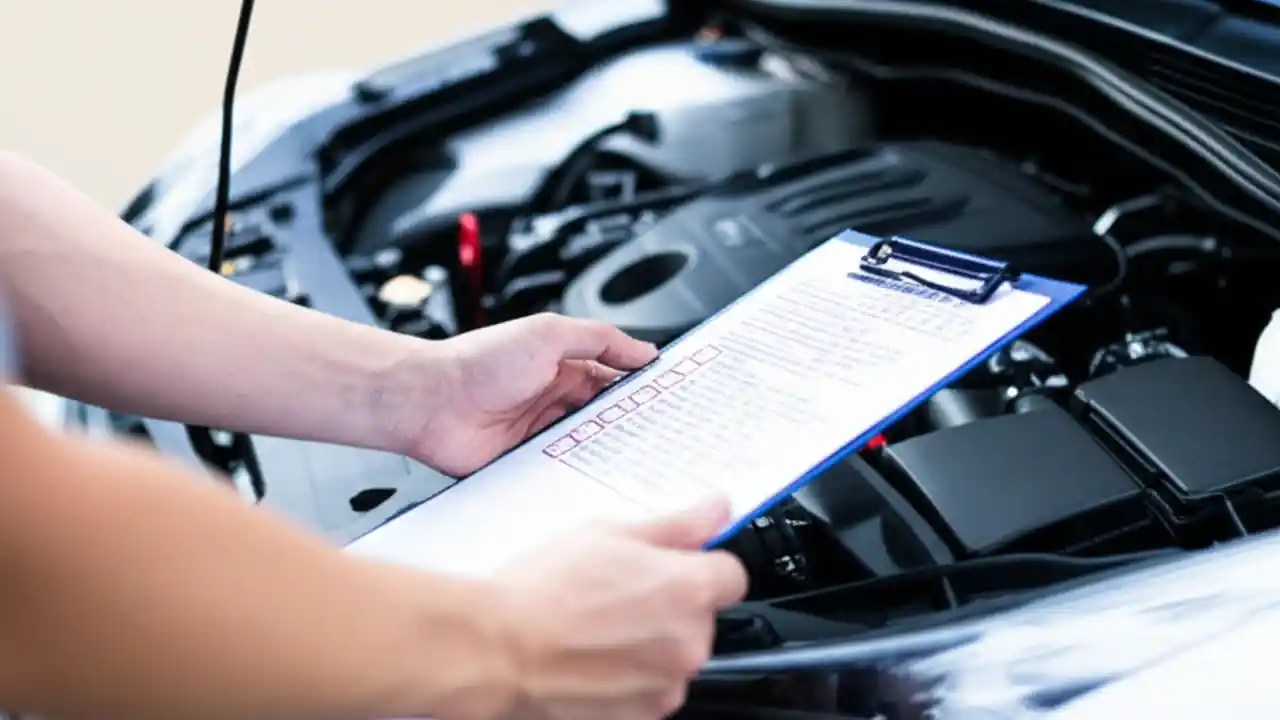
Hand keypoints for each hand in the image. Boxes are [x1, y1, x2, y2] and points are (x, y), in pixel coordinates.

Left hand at [405, 313, 656, 475]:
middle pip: (605, 417)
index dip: (640, 390)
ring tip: (636, 460)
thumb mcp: (549, 334)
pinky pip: (560, 471)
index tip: (670, 401)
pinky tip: (596, 478)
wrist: (430, 402)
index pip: (614, 379)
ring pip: (588, 447)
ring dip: (606, 452)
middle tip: (661, 437)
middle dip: (630, 426)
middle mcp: (553, 400)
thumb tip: (644, 350)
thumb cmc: (479, 362)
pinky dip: (576, 474)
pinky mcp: (525, 464)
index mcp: (563, 366)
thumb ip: (600, 338)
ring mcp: (540, 434)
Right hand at [492, 497, 747, 719]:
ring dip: (650, 642)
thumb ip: (676, 525)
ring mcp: (666, 686)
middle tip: (617, 591)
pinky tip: (591, 656)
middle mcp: (689, 643)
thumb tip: (716, 508)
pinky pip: (651, 688)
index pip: (731, 574)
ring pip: (675, 654)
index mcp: (689, 590)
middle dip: (669, 603)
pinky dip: (630, 676)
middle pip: (701, 616)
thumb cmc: (543, 590)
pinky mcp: (642, 716)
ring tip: (596, 626)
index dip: (700, 564)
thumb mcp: (609, 534)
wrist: (496, 650)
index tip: (672, 563)